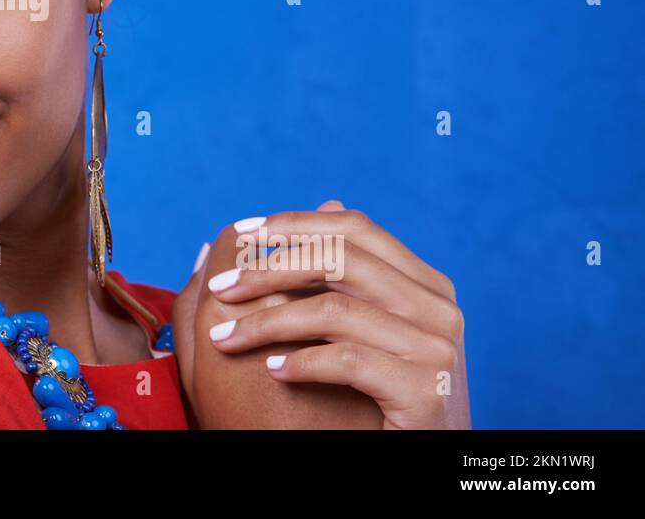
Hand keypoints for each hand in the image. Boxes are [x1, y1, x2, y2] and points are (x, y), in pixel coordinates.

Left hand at [175, 200, 469, 428]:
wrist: (417, 459)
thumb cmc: (379, 398)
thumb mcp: (364, 328)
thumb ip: (347, 273)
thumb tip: (327, 199)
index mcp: (423, 283)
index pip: (354, 229)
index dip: (294, 224)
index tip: (242, 233)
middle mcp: (438, 307)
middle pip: (340, 259)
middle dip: (268, 270)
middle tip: (220, 290)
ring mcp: (437, 347)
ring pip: (335, 310)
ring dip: (267, 323)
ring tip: (225, 339)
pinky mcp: (428, 390)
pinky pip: (348, 360)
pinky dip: (300, 362)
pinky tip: (272, 371)